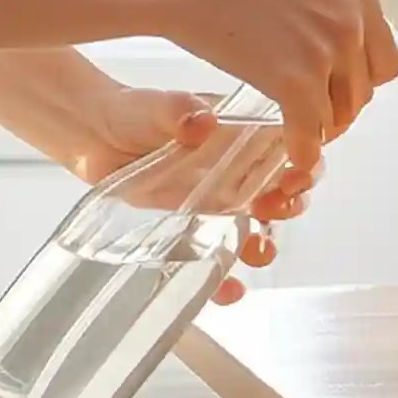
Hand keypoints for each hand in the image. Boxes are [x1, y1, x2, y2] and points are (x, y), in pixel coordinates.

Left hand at [75, 86, 323, 304]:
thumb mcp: (157, 107)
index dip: (306, 165)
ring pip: (258, 230)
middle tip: (275, 208)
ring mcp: (218, 204)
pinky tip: (229, 291)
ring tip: (257, 252)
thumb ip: (179, 112)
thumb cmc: (132, 112)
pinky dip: (227, 281)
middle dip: (291, 205)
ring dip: (266, 245)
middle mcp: (238, 173)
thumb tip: (200, 121)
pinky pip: (217, 258)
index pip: (292, 150)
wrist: (92, 135)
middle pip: (285, 193)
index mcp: (243, 137)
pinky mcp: (194, 229)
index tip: (296, 177)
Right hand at [160, 0, 397, 171]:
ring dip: (318, 128)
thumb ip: (331, 11)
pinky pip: (310, 135)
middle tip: (309, 112)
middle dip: (337, 107)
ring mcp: (326, 52)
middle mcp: (351, 21)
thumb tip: (342, 48)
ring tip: (294, 125)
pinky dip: (302, 151)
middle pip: (364, 94)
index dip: (358, 82)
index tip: (335, 89)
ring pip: (339, 118)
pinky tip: (291, 153)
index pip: (384, 63)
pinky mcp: (295, 81)